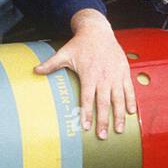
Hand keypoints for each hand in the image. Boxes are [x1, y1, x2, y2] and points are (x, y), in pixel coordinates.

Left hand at [35, 10, 135, 139]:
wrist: (98, 31)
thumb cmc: (80, 44)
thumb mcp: (64, 53)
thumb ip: (51, 64)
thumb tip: (35, 71)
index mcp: (89, 75)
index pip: (87, 98)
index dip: (87, 113)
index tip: (86, 127)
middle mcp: (104, 77)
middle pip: (104, 103)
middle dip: (103, 121)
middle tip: (103, 136)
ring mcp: (115, 75)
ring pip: (119, 99)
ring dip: (119, 115)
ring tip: (118, 129)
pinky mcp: (124, 72)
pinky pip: (129, 89)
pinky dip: (131, 101)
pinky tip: (131, 113)